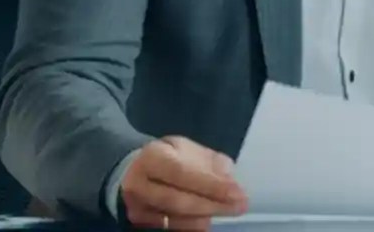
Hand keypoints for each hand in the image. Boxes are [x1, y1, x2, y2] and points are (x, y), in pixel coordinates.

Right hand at [120, 136, 248, 229]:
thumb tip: (229, 179)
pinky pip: (170, 227)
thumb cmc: (168, 158)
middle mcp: (139, 184)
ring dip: (206, 216)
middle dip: (213, 204)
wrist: (133, 170)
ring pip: (175, 218)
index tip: (237, 191)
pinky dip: (193, 224)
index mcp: (152, 157)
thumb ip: (209, 162)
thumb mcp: (187, 149)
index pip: (182, 173)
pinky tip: (209, 219)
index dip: (210, 185)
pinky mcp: (140, 221)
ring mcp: (137, 206)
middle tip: (240, 205)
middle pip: (178, 200)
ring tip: (229, 210)